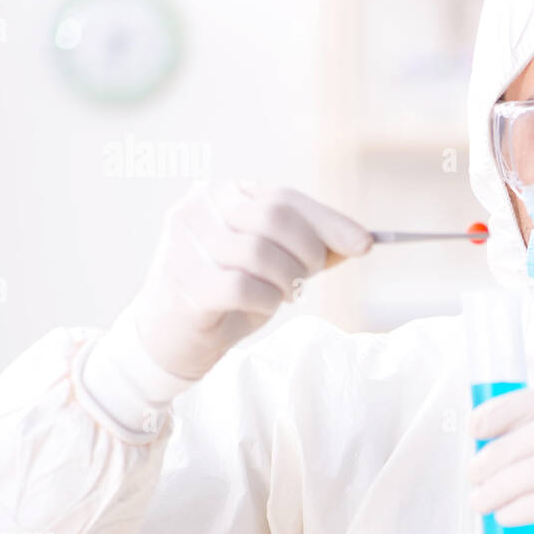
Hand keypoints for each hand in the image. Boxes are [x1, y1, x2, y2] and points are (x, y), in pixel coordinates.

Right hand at [133, 181, 371, 379]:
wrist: (167, 339)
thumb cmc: (225, 296)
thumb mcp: (271, 265)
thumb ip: (306, 248)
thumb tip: (359, 240)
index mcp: (221, 194)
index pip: (286, 198)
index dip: (330, 222)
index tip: (366, 244)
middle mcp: (197, 208)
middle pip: (276, 218)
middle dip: (309, 252)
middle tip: (308, 279)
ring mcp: (183, 242)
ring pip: (260, 252)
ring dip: (286, 279)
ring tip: (281, 294)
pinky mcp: (182, 280)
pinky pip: (243, 286)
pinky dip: (264, 300)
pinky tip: (260, 306)